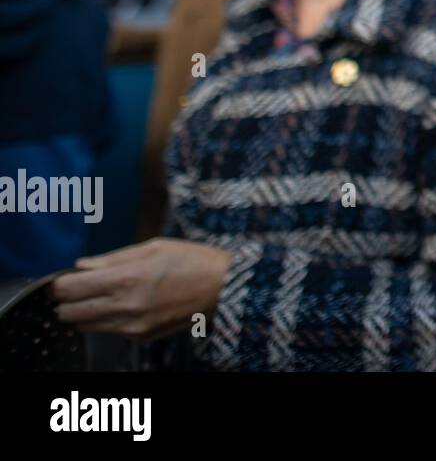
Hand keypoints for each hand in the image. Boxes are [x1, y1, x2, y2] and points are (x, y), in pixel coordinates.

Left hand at [52, 238, 231, 341]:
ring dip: (84, 312)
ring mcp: (132, 326)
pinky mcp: (140, 338)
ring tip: (103, 296)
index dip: (60, 284)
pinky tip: (126, 304)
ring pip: (84, 326)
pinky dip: (107, 319)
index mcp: (125, 279)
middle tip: (80, 289)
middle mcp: (124, 306)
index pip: (68, 289)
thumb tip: (82, 266)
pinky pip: (109, 331)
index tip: (65, 278)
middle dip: (67, 301)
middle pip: (68, 313)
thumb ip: (113, 258)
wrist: (224, 288)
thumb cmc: (193, 261)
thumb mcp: (153, 247)